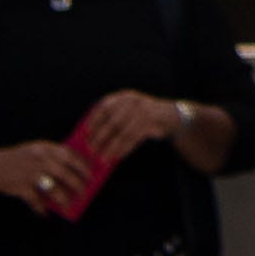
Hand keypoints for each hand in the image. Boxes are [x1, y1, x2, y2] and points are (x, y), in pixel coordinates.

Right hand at [0, 143, 86, 210]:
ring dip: (63, 198)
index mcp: (45, 147)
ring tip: (69, 204)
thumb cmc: (19, 158)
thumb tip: (75, 168)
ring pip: (53, 188)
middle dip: (77, 184)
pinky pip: (35, 200)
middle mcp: (39, 160)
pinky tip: (45, 213)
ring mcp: (30, 174)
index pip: (70, 155)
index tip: (92, 173)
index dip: (82, 164)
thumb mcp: (36, 149)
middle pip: (65, 173)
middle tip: (84, 191)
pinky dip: (41, 208)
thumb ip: (53, 155)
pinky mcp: (20, 187)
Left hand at [72, 91, 190, 164]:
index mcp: (124, 97)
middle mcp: (134, 101)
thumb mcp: (127, 113)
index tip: (85, 132)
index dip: (94, 119)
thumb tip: (90, 137)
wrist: (169, 116)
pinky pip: (134, 138)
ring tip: (102, 158)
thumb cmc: (141, 117)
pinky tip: (116, 157)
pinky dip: (124, 149)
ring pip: (123, 132)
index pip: (104, 106)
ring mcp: (144, 111)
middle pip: (113, 121)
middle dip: (100, 138)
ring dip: (111, 147)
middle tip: (90, 151)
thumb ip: (112, 120)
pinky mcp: (152, 122)